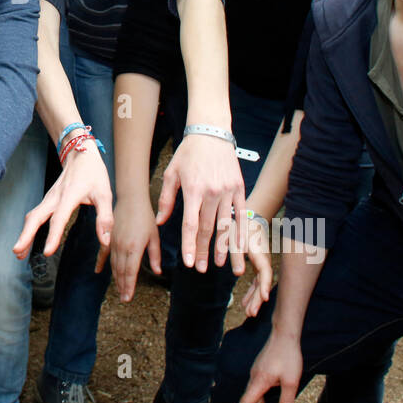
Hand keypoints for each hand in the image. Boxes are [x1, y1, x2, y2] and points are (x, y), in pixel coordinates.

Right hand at [13, 144, 111, 259]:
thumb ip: (105, 218)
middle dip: (26, 235)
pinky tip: (26, 240)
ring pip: (32, 217)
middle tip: (17, 251)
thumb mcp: (105, 193)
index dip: (53, 236)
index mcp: (69, 196)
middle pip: (36, 217)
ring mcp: (49, 198)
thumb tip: (105, 241)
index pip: (59, 218)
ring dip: (24, 234)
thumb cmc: (93, 173)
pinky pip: (35, 215)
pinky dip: (28, 228)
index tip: (47, 252)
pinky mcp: (47, 200)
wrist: (80, 153)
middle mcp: (55, 198)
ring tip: (18, 253)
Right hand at [101, 196, 159, 301]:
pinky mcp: (108, 237)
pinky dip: (101, 262)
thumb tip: (158, 271)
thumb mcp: (154, 237)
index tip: (128, 297)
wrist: (131, 199)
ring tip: (118, 290)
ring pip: (113, 265)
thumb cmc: (145, 217)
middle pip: (121, 271)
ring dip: (116, 278)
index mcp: (134, 248)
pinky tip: (98, 271)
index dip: (129, 286)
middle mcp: (121, 247)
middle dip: (122, 286)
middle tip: (124, 299)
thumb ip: (155, 255)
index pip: (130, 272)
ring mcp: (113, 243)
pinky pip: (103, 253)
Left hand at [157, 133, 245, 271]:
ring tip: (220, 264)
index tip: (189, 263)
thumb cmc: (188, 153)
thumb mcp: (171, 173)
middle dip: (204, 251)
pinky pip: (241, 214)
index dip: (189, 245)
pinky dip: (241, 232)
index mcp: (192, 189)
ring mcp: (227, 190)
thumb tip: (160, 221)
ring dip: (223, 247)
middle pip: (208, 228)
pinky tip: (241, 247)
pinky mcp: (239, 188)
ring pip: (225, 224)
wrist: (211, 133)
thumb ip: (166, 199)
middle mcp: (211, 192)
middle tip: (202, 269)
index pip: (190, 224)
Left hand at [228, 214, 272, 316]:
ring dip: (254, 298)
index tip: (264, 298)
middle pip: (263, 282)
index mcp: (260, 254)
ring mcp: (261, 263)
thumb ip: (237, 255)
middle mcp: (263, 260)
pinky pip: (256, 281)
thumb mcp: (236, 239)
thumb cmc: (240, 227)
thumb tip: (239, 274)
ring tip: (248, 313)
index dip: (265, 286)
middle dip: (258, 298)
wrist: (246, 216)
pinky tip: (244, 303)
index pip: (265, 273)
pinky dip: (251, 291)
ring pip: (259, 283)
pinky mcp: (257, 263)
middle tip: (251, 313)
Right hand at [236, 331, 302, 402]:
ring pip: (253, 392)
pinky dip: (259, 395)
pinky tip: (266, 398)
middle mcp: (254, 377)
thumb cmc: (288, 356)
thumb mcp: (291, 381)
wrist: (284, 334)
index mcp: (259, 382)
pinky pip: (256, 385)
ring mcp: (256, 371)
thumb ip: (286, 400)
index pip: (245, 402)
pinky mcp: (260, 368)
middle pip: (249, 400)